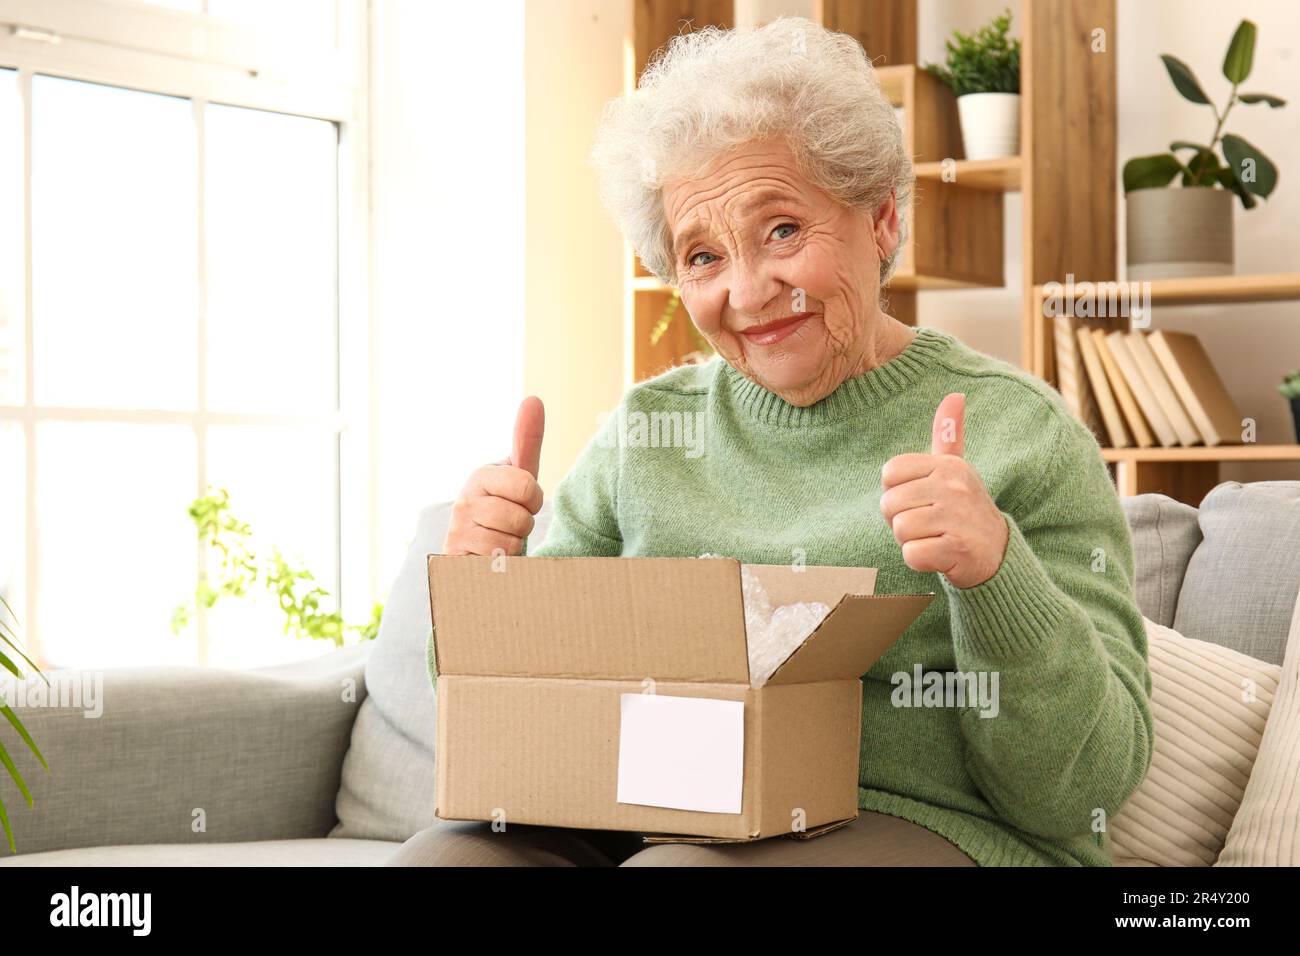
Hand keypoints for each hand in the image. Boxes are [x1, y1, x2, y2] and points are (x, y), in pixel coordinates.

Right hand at [443, 396, 545, 555]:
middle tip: (512, 524)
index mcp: (481, 476)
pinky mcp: (456, 560)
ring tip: (502, 540)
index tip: (522, 501)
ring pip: (510, 542)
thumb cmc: (504, 509)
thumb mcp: (520, 476)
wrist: (478, 553)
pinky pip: (496, 563)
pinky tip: (491, 558)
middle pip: (521, 517)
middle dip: (524, 525)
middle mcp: (464, 500)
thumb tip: (533, 398)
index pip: (527, 487)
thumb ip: (527, 441)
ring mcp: (457, 531)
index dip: (534, 500)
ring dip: (514, 546)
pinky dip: (502, 564)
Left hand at [880, 393, 1008, 588]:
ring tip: (935, 537)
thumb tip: (955, 394)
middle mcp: (953, 485)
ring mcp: (956, 517)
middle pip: (889, 504)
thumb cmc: (964, 510)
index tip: (920, 500)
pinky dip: (919, 560)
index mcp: (948, 465)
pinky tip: (940, 555)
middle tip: (929, 525)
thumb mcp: (957, 469)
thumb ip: (948, 434)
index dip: (896, 493)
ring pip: (899, 530)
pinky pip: (911, 554)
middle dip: (901, 521)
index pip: (889, 473)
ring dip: (911, 541)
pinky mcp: (956, 548)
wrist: (996, 555)